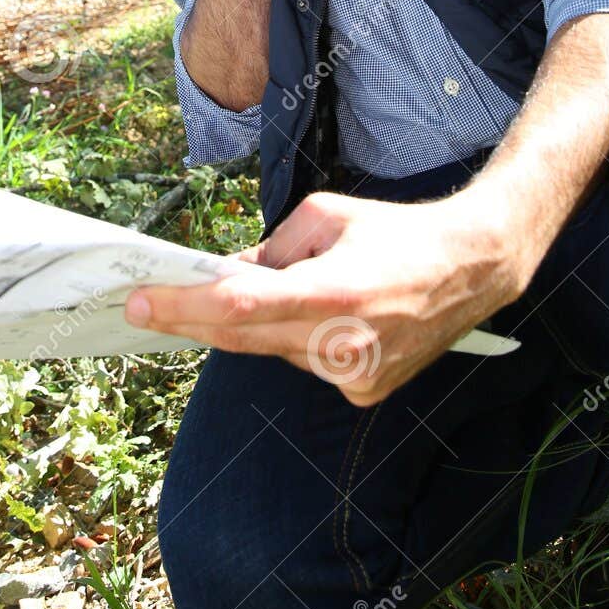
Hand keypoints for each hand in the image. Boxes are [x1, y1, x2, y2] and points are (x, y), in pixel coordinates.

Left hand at [124, 189, 521, 405]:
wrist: (471, 269)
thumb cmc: (395, 231)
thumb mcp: (324, 216)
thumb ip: (269, 251)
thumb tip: (221, 276)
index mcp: (332, 290)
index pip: (238, 306)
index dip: (183, 307)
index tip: (138, 301)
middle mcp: (341, 342)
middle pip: (242, 338)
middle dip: (191, 318)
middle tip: (146, 303)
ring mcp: (352, 375)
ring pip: (274, 350)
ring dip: (262, 324)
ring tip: (298, 287)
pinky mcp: (362, 392)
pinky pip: (305, 363)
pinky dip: (300, 338)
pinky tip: (334, 315)